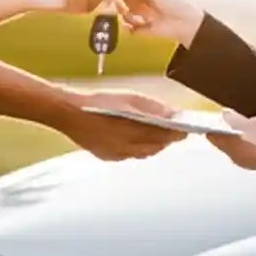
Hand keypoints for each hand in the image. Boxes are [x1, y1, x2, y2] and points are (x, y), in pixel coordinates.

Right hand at [58, 89, 186, 160]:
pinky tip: (138, 139)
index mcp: (134, 132)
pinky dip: (138, 148)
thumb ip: (153, 107)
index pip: (164, 137)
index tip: (186, 129)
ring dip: (153, 145)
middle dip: (166, 139)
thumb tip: (173, 113)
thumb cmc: (98, 103)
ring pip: (143, 153)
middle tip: (174, 131)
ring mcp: (116, 154)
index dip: (177, 134)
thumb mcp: (129, 98)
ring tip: (159, 134)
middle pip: (155, 147)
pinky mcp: (107, 156)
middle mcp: (127, 148)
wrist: (68, 113)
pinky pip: (129, 155)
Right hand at [107, 0, 204, 46]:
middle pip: (120, 0)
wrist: (186, 23)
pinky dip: (127, 27)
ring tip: (128, 14)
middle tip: (111, 2)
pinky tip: (133, 24)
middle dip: (115, 1)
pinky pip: (127, 28)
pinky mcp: (141, 30)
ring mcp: (140, 16)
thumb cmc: (172, 0)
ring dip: (122, 14)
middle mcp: (140, 1)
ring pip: (122, 14)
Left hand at [206, 110, 255, 171]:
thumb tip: (226, 115)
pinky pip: (244, 152)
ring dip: (235, 136)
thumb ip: (236, 119)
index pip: (211, 135)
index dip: (210, 124)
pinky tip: (255, 136)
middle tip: (229, 118)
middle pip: (222, 142)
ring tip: (245, 125)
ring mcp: (245, 162)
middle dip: (223, 130)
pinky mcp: (255, 164)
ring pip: (233, 147)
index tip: (211, 117)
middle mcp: (235, 157)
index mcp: (231, 147)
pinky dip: (245, 143)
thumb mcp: (254, 122)